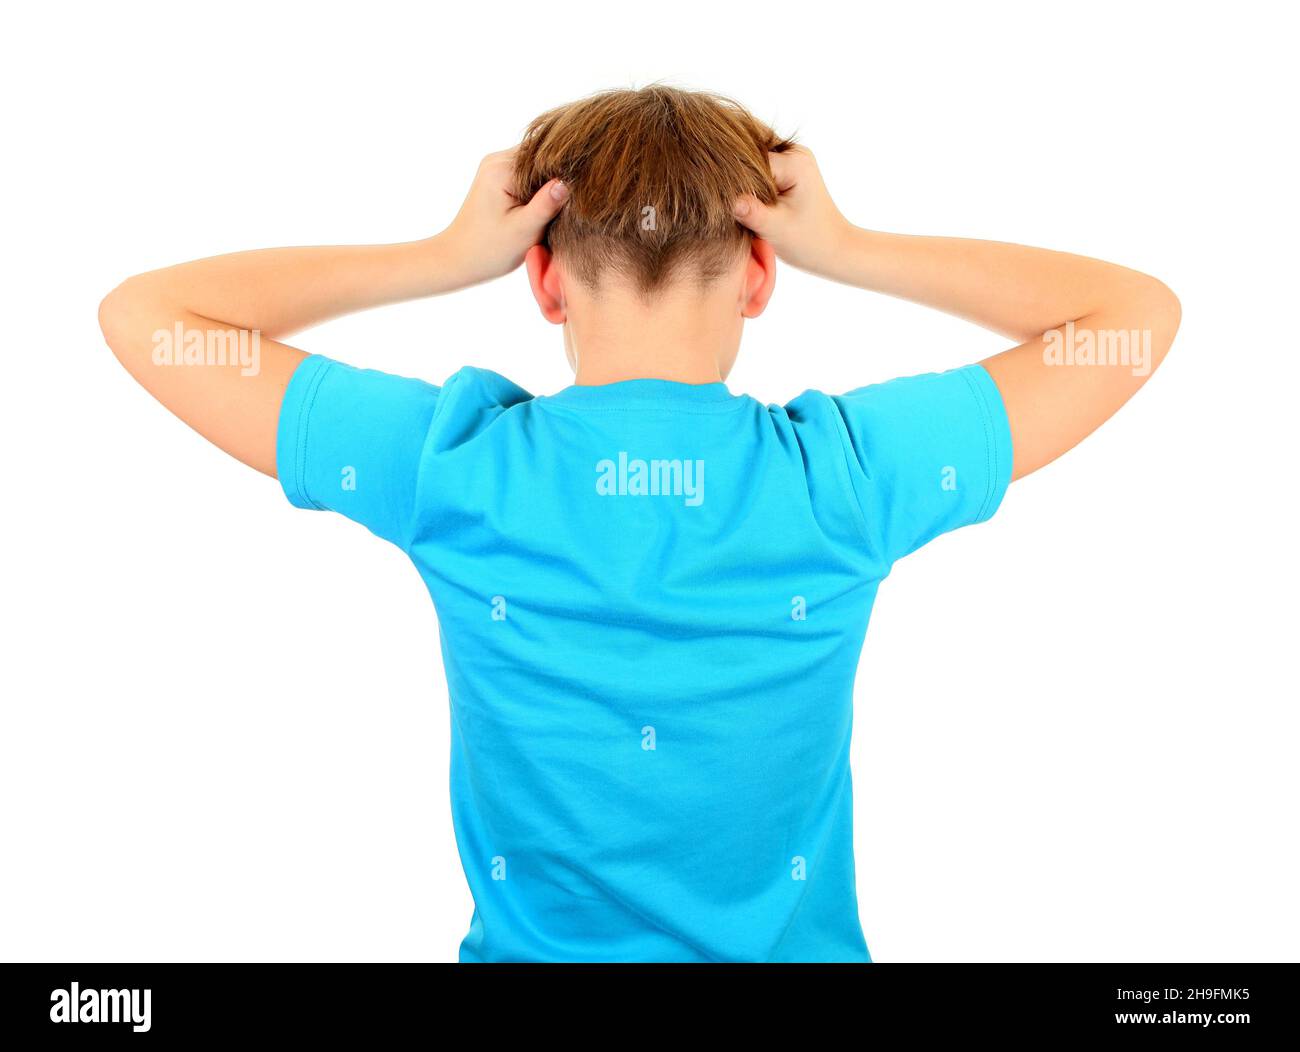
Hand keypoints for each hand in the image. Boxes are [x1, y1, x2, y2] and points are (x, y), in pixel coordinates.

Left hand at [438, 148, 568, 287]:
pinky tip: (542, 205)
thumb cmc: (490, 250)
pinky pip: (528, 173)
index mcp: (502, 169)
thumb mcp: (524, 230)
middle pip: (542, 156)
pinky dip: (539, 187)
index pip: (547, 156)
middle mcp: (497, 159)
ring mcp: (496, 166)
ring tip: (555, 207)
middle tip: (568, 204)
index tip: (578, 195)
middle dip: (558, 176)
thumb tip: (568, 182)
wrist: (459, 259)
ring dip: (549, 182)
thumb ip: (546, 204)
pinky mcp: (499, 176)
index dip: (566, 172)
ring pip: (537, 165)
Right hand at [732, 147, 855, 281]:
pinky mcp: (787, 168)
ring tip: (741, 203)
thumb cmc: (809, 242)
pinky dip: (749, 181)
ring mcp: (792, 157)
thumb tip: (730, 201)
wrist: (834, 248)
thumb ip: (752, 212)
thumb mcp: (777, 229)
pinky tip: (745, 199)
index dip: (733, 179)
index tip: (724, 201)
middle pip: (748, 153)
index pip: (748, 158)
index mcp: (794, 162)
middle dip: (735, 175)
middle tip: (729, 202)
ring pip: (751, 159)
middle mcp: (794, 152)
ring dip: (742, 178)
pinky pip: (758, 167)